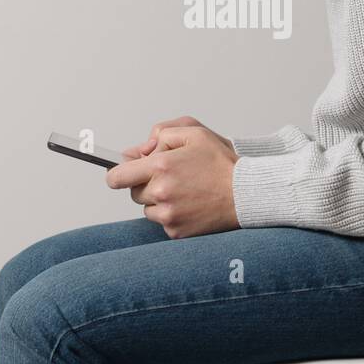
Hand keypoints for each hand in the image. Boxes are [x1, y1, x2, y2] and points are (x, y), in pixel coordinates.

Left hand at [108, 122, 239, 237]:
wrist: (246, 193)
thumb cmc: (222, 162)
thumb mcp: (194, 133)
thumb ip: (160, 134)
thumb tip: (140, 150)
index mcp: (160, 166)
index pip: (117, 177)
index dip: (118, 174)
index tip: (122, 174)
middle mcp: (160, 192)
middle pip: (133, 192)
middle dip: (146, 183)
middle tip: (171, 176)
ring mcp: (168, 214)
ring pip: (148, 208)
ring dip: (159, 200)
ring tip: (185, 190)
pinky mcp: (176, 231)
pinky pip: (163, 222)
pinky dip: (172, 214)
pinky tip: (191, 204)